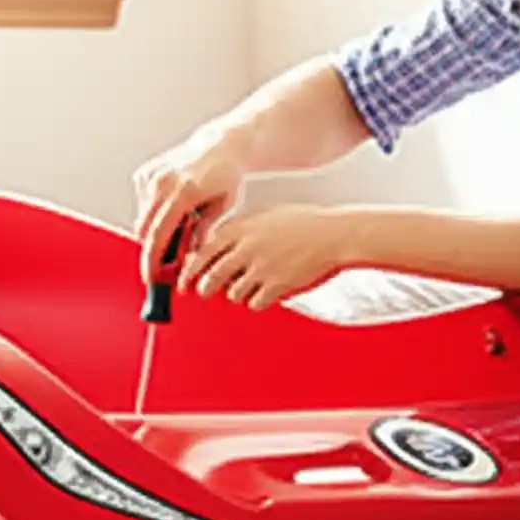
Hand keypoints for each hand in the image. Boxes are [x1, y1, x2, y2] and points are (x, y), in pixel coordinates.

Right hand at [133, 128, 250, 282]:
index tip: (151, 276)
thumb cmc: (226, 175)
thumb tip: (189, 259)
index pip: (158, 235)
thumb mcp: (224, 208)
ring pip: (142, 218)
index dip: (152, 261)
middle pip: (144, 230)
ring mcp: (151, 176)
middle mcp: (163, 182)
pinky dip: (154, 211)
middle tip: (169, 257)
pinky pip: (142, 204)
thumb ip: (204, 234)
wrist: (221, 145)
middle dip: (153, 247)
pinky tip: (174, 206)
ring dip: (156, 227)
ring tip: (181, 221)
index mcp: (184, 191)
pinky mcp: (145, 173)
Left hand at [178, 204, 354, 309]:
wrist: (335, 234)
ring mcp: (261, 268)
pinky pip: (254, 303)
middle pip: (210, 277)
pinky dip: (257, 301)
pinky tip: (267, 292)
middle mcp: (246, 248)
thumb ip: (239, 230)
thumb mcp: (265, 216)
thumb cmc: (303, 223)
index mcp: (241, 228)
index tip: (185, 280)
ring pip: (232, 293)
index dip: (190, 269)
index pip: (203, 252)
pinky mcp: (277, 285)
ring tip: (249, 286)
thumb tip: (215, 244)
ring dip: (236, 293)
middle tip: (204, 291)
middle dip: (204, 288)